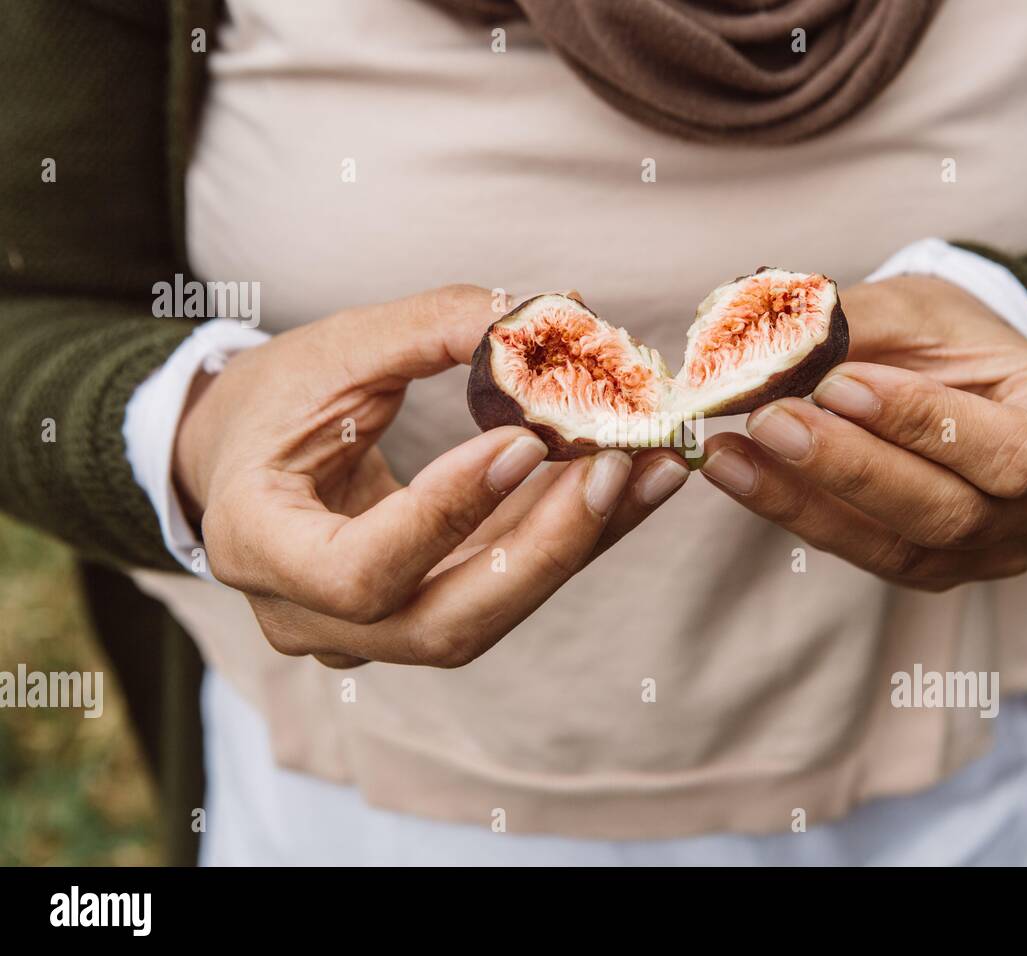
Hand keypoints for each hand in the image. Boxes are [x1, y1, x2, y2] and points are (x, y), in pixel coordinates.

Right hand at [175, 285, 688, 666]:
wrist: (241, 455)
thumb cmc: (277, 397)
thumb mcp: (337, 348)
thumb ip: (434, 326)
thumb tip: (557, 310)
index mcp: (257, 545)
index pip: (357, 570)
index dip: (446, 516)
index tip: (524, 441)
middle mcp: (308, 617)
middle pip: (443, 623)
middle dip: (543, 549)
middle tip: (618, 466)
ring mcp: (367, 635)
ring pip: (487, 615)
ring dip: (576, 545)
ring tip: (649, 471)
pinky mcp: (419, 619)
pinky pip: (503, 592)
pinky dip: (569, 540)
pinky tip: (631, 487)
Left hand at [700, 275, 1026, 590]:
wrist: (962, 374)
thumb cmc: (950, 334)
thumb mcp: (916, 307)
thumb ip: (849, 323)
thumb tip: (759, 342)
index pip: (1010, 449)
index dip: (921, 424)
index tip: (836, 383)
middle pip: (951, 510)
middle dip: (849, 467)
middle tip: (768, 420)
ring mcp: (996, 549)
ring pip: (900, 546)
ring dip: (805, 502)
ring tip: (730, 457)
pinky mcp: (938, 569)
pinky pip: (867, 554)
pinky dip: (800, 514)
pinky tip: (742, 476)